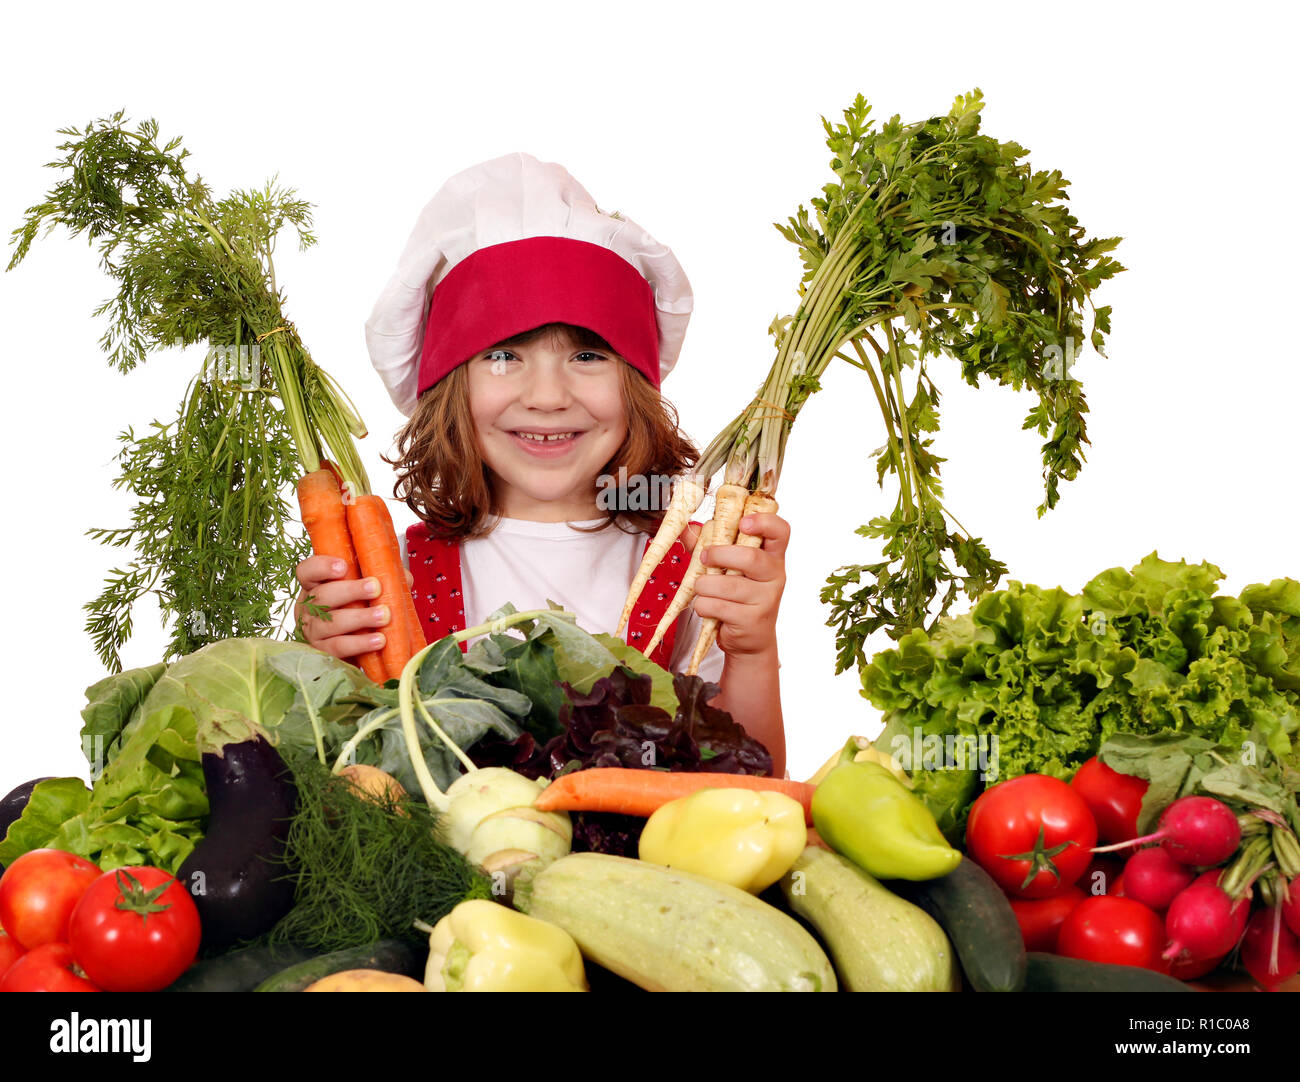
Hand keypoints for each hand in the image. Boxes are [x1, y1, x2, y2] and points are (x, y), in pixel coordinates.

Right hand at [294, 555, 413, 659]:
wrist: (355, 649)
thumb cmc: (357, 611)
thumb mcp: (366, 591)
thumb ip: (382, 578)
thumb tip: (404, 577)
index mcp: (316, 586)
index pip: (308, 571)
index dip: (322, 567)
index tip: (343, 566)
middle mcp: (309, 608)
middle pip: (322, 596)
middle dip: (351, 590)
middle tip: (376, 587)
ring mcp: (313, 631)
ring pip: (331, 623)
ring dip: (360, 618)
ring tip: (384, 615)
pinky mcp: (322, 652)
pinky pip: (339, 647)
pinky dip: (360, 643)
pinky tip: (379, 639)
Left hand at [689, 512, 788, 659]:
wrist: (750, 640)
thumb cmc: (738, 596)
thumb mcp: (728, 567)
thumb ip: (710, 544)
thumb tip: (687, 527)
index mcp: (772, 556)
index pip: (780, 532)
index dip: (764, 522)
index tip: (743, 522)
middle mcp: (775, 576)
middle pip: (750, 558)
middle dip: (719, 555)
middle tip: (705, 557)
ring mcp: (766, 599)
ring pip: (726, 585)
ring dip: (704, 585)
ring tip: (703, 588)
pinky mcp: (751, 620)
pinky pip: (717, 606)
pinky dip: (703, 605)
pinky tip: (707, 607)